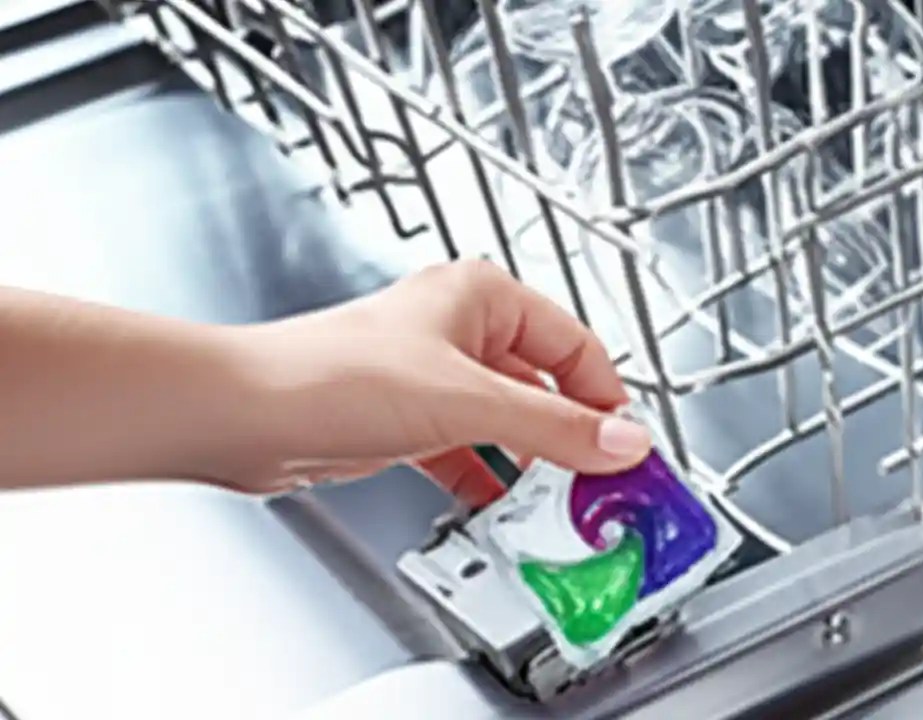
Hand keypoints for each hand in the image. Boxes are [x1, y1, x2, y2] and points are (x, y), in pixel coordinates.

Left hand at [218, 260, 650, 504]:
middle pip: (545, 387)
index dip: (606, 398)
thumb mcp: (468, 403)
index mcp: (483, 297)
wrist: (245, 416)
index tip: (627, 447)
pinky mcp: (408, 421)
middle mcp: (460, 330)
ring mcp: (433, 377)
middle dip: (572, 437)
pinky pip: (470, 451)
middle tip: (601, 483)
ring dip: (532, 464)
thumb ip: (554, 428)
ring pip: (507, 423)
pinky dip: (490, 480)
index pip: (576, 347)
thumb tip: (622, 442)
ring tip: (560, 504)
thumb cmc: (333, 376)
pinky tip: (504, 507)